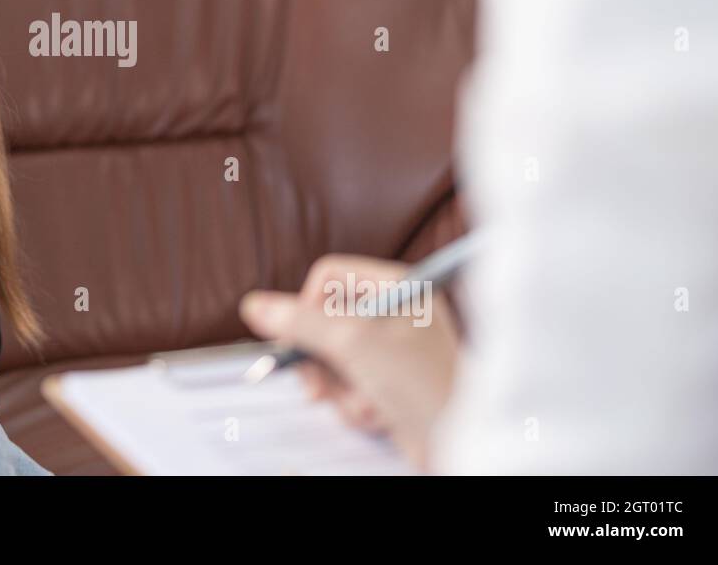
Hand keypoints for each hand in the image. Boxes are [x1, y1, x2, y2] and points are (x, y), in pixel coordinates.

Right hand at [238, 254, 460, 469]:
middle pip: (324, 320)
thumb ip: (299, 321)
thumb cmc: (420, 381)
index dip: (306, 305)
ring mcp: (394, 348)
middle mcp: (395, 311)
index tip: (297, 337)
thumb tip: (254, 305)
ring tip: (362, 404)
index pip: (329, 276)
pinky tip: (376, 414)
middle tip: (315, 387)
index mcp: (397, 284)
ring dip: (339, 387)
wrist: (463, 440)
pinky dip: (354, 403)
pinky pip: (350, 383)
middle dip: (320, 359)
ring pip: (333, 357)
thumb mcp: (352, 342)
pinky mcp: (392, 381)